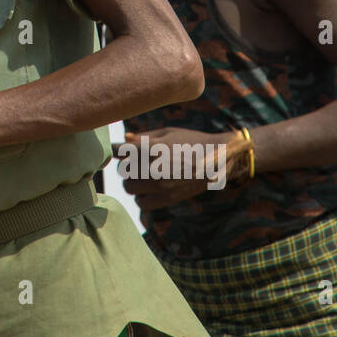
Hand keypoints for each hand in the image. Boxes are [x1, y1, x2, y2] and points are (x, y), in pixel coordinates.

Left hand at [117, 127, 250, 209]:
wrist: (218, 159)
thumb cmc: (191, 141)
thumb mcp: (168, 133)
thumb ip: (144, 137)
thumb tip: (125, 139)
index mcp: (153, 147)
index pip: (120, 150)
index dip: (117, 149)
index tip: (120, 150)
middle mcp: (154, 167)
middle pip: (122, 170)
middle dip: (126, 165)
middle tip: (136, 162)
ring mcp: (161, 184)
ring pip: (129, 187)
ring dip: (132, 181)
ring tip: (143, 176)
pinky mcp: (169, 198)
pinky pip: (141, 203)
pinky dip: (141, 197)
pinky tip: (149, 189)